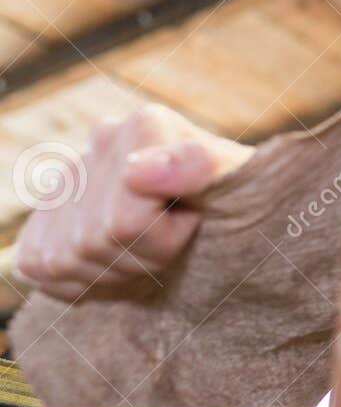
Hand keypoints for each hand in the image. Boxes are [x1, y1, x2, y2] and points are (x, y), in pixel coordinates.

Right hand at [13, 104, 254, 299]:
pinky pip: (38, 266)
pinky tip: (117, 257)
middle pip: (97, 242)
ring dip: (115, 270)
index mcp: (146, 127)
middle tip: (173, 237)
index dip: (168, 236)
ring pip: (65, 260)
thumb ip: (199, 166)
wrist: (217, 218)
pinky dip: (80, 279)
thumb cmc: (231, 200)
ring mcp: (65, 180)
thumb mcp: (235, 183)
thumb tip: (137, 173)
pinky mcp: (41, 219)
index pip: (125, 222)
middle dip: (144, 257)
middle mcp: (99, 142)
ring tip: (150, 244)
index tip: (193, 218)